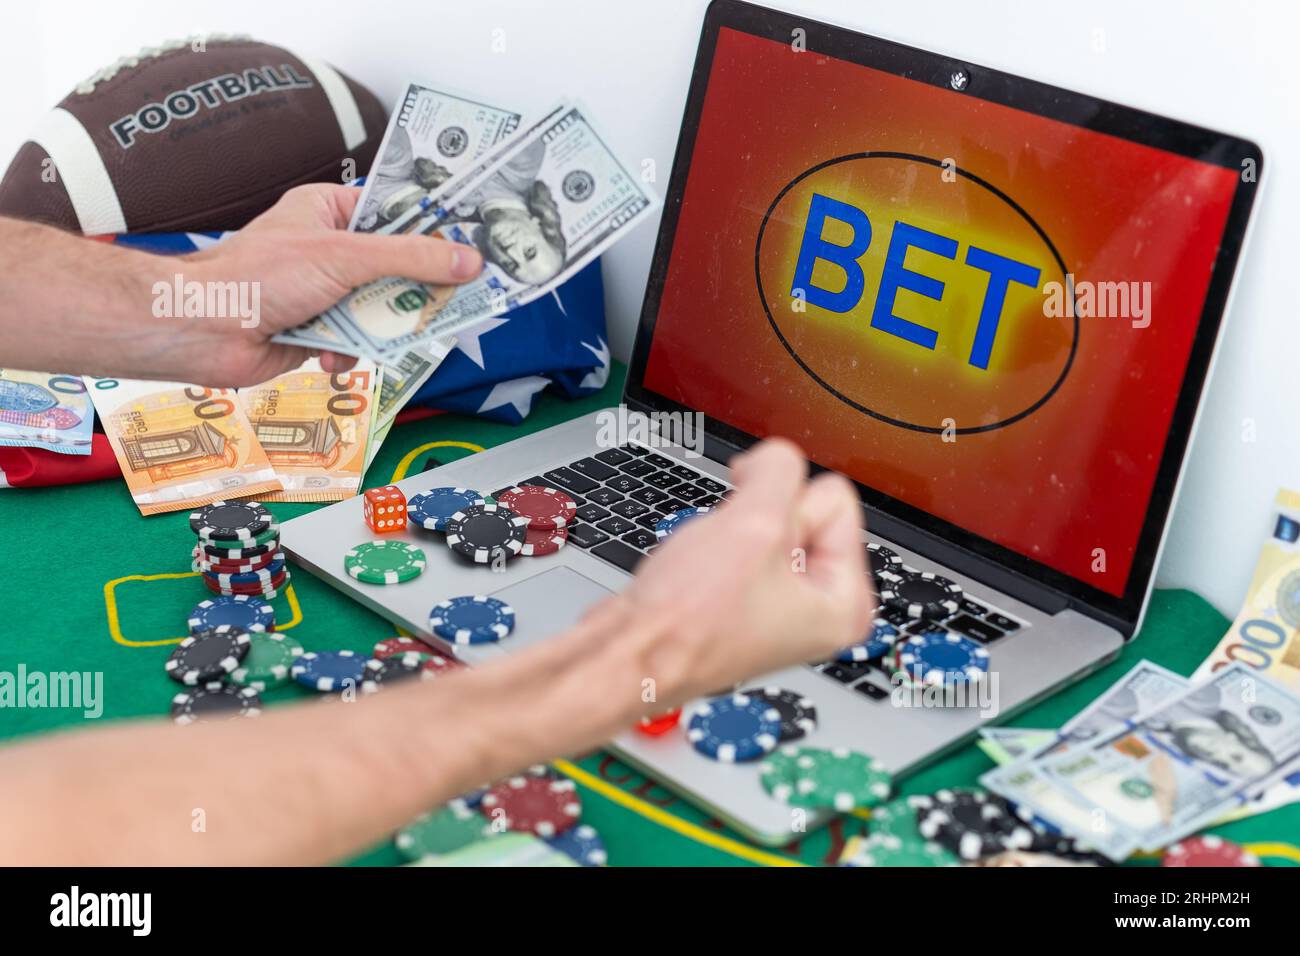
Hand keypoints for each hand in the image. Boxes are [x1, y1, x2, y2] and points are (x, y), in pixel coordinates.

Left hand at [179, 183, 481, 385]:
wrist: (203, 330)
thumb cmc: (254, 277)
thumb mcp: (344, 257)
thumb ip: (410, 258)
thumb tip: (465, 260)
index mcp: (328, 211)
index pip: (395, 213)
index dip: (432, 231)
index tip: (468, 246)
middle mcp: (326, 249)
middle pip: (395, 267)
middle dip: (409, 290)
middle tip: (443, 300)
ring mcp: (322, 291)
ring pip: (379, 309)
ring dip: (374, 327)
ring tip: (360, 331)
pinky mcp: (316, 330)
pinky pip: (357, 341)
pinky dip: (349, 351)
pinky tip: (328, 353)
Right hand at [622, 438, 873, 703]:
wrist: (629, 655)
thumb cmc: (688, 622)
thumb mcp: (752, 521)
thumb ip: (779, 469)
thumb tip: (778, 457)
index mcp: (845, 603)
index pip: (837, 498)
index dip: (784, 504)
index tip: (752, 537)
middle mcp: (820, 608)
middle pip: (806, 507)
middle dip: (761, 517)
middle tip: (730, 555)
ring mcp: (781, 604)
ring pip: (771, 520)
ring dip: (737, 528)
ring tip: (714, 564)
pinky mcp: (746, 597)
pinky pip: (746, 540)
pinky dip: (721, 543)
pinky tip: (704, 569)